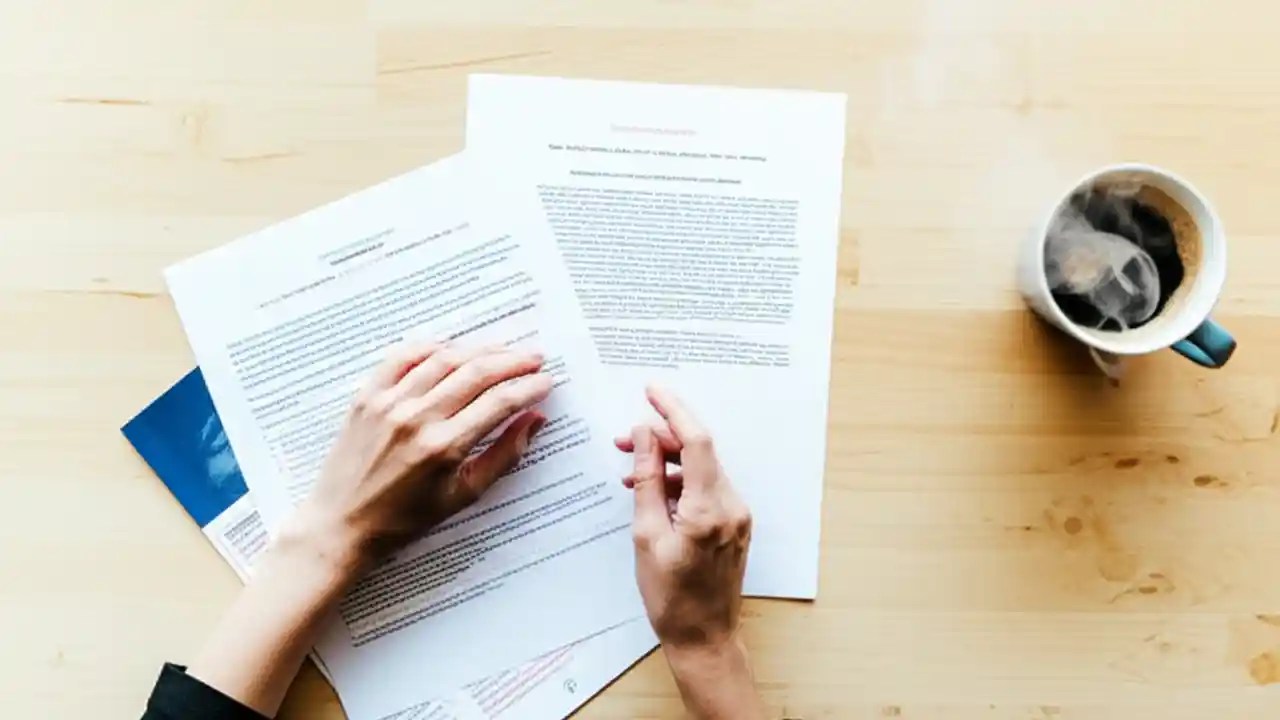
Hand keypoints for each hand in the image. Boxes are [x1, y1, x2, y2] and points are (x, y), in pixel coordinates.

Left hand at [296, 340, 552, 572]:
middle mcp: (416, 418)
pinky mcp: (367, 396)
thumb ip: (504, 456)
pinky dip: (430, 347)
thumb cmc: (404, 519)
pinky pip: (402, 357)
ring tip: (502, 350)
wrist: (341, 524)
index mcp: (443, 447)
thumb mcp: (463, 496)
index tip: (545, 381)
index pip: (498, 403)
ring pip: (444, 359)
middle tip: (534, 358)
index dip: (528, 387)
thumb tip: (534, 420)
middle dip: (512, 361)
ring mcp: (389, 403)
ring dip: (479, 350)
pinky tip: (451, 348)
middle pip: (476, 373)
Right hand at [616, 386, 763, 718]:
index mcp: (708, 510)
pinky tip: (654, 491)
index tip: (652, 391)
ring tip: (631, 470)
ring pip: (701, 469)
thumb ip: (646, 481)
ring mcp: (738, 515)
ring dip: (667, 461)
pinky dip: (680, 482)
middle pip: (698, 451)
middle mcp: (731, 506)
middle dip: (661, 438)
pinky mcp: (736, 523)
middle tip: (624, 440)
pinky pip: (707, 487)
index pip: (696, 441)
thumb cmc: (670, 598)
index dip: (673, 409)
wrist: (703, 637)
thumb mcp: (646, 536)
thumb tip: (643, 436)